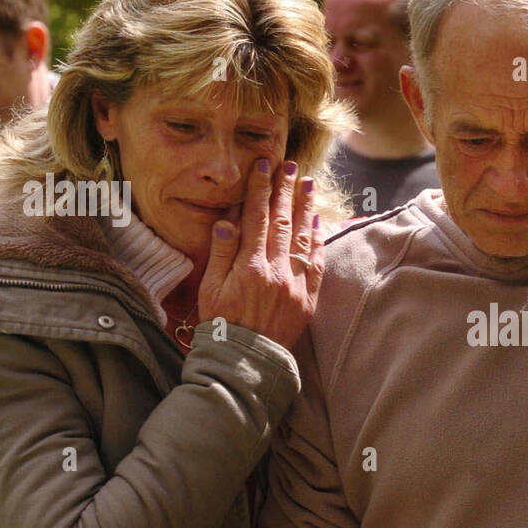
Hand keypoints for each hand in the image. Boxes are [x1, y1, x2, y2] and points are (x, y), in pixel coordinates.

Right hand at [200, 157, 323, 350]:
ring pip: (302, 237)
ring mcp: (295, 284)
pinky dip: (316, 240)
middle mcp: (275, 270)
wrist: (246, 362)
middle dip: (286, 190)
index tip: (264, 167)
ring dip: (305, 208)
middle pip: (282, 221)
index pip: (256, 217)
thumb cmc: (221, 325)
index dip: (261, 189)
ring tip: (308, 184)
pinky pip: (315, 263)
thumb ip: (221, 254)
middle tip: (291, 165)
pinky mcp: (307, 298)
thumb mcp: (210, 289)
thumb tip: (228, 221)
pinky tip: (317, 222)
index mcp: (249, 266)